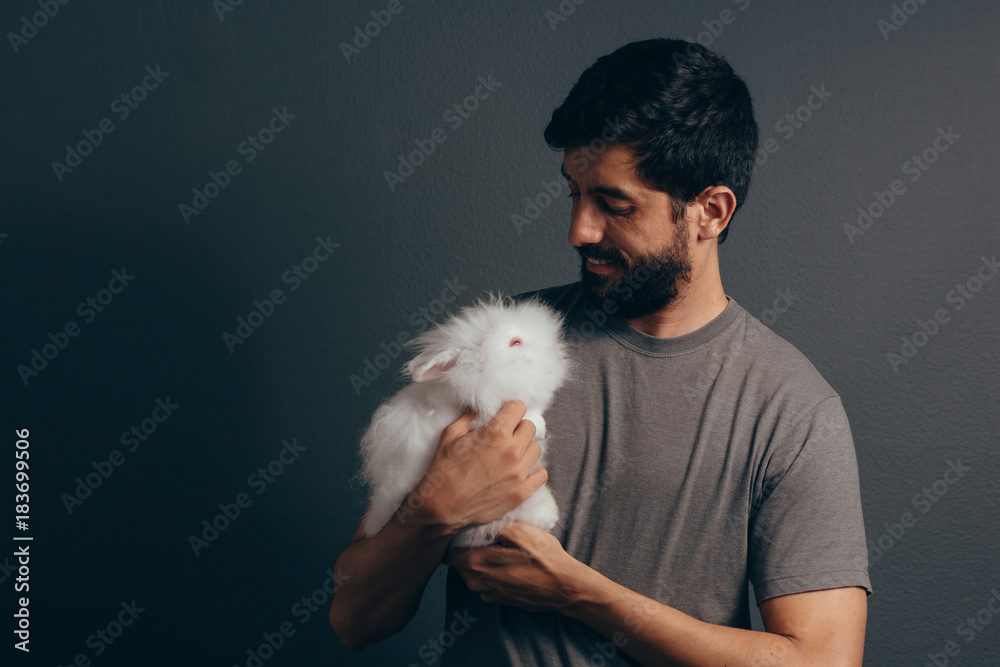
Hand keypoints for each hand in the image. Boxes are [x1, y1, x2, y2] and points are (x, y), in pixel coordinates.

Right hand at [406, 401, 548, 532]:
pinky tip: (520, 471)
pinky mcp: (521, 493)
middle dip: (518, 428)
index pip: (519, 408)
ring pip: (536, 449)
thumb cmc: (443, 470)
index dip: (511, 410)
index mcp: (495, 433)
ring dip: (525, 448)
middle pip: (530, 427)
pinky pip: (541, 475)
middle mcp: (511, 451)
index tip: (506, 415)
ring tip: (511, 455)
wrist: (442, 506)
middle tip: (506, 435)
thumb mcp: (450, 435)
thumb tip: (478, 409)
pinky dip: (533, 471)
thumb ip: (468, 418)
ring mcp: (518, 474)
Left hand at [443, 521, 588, 612]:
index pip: (447, 551)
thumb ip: (492, 526)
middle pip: (458, 561)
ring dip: (479, 559)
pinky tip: (507, 561)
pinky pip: (485, 580)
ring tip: (497, 545)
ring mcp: (487, 593)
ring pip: (472, 571)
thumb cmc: (544, 558)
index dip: (452, 537)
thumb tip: (473, 520)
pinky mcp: (498, 599)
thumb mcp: (520, 531)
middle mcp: (476, 582)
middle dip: (465, 547)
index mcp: (476, 564)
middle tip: (481, 532)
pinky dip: (491, 570)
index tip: (461, 526)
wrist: (564, 588)